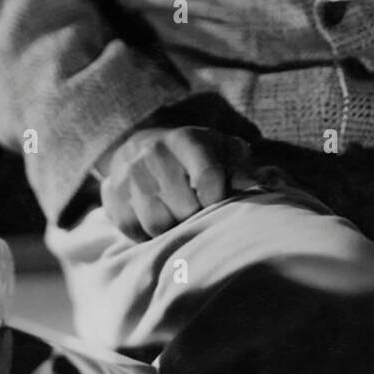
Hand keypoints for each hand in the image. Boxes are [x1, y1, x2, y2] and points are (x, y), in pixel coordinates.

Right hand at [97, 126, 255, 241]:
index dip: (218, 198)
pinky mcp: (113, 197)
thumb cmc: (193, 155)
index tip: (218, 202)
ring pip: (157, 224)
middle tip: (198, 211)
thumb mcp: (221, 148)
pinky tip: (157, 218)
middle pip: (183, 208)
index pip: (207, 178)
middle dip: (195, 216)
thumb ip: (242, 164)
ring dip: (172, 227)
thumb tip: (260, 185)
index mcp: (185, 140)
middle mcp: (153, 154)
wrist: (140, 144)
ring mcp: (129, 176)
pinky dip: (148, 234)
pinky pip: (134, 231)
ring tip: (177, 215)